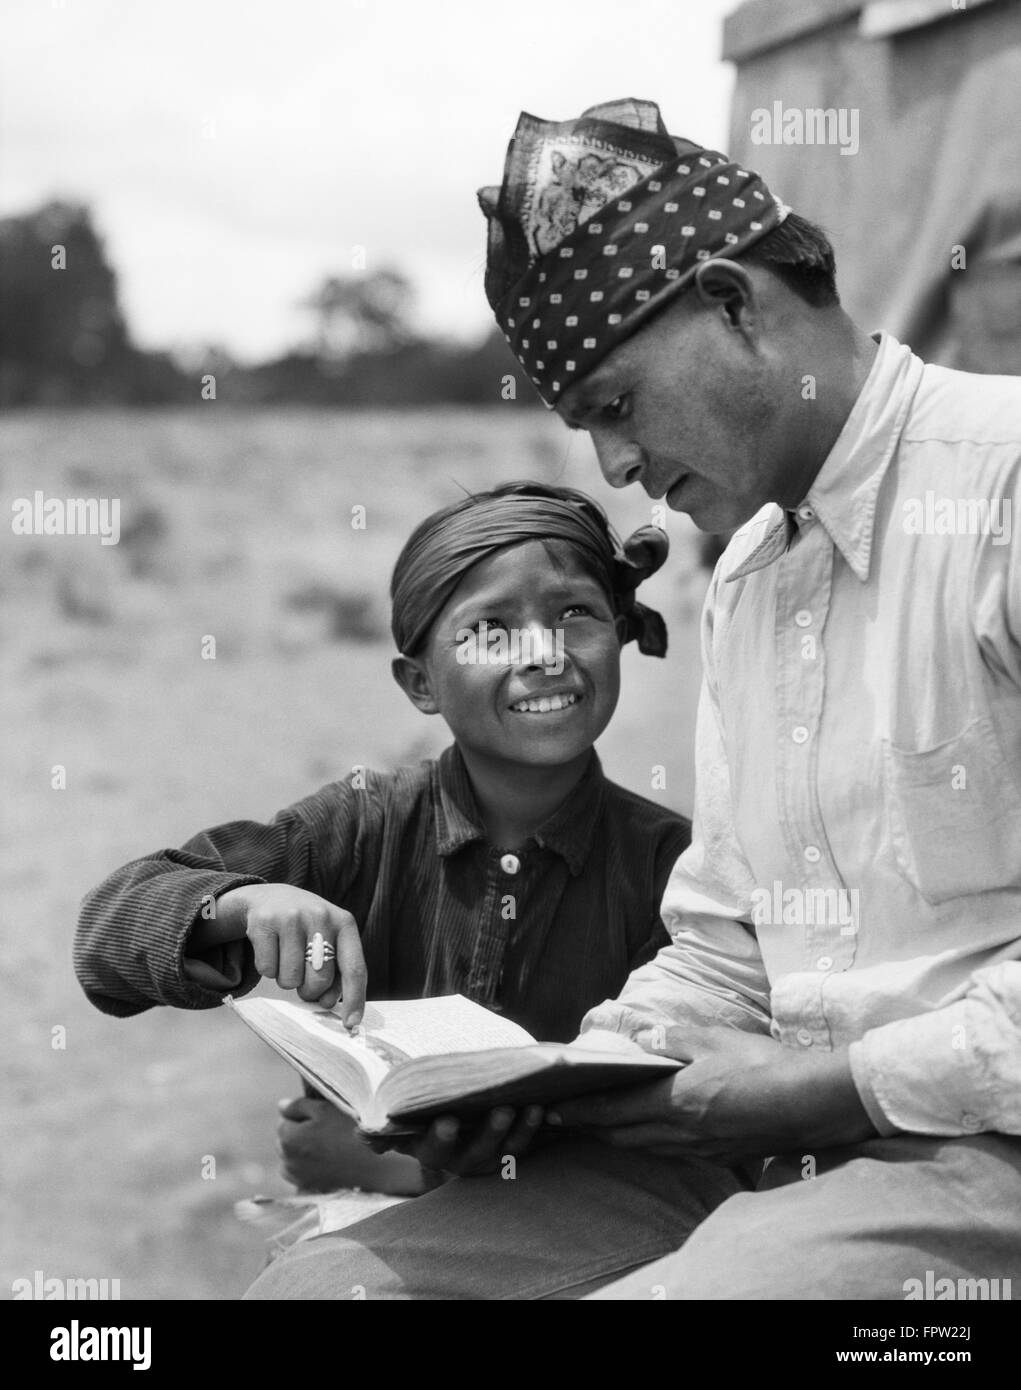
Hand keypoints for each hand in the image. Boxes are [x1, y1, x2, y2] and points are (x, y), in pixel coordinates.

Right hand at [215, 884, 365, 1021]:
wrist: (272, 899)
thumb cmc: (308, 930)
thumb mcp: (329, 941)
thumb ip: (337, 972)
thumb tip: (331, 1004)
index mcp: (344, 923)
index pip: (354, 968)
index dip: (354, 999)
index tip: (351, 1024)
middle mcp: (320, 916)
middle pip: (319, 980)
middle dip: (310, 992)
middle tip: (304, 983)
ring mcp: (291, 917)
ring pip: (290, 979)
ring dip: (287, 980)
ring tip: (287, 959)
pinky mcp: (264, 923)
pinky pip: (267, 970)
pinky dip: (268, 970)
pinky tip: (272, 950)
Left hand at [277, 1096, 425, 1195]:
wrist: (375, 1164)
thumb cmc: (351, 1129)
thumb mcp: (326, 1108)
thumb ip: (299, 1106)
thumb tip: (281, 1106)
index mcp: (289, 1138)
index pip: (284, 1121)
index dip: (302, 1115)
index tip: (321, 1116)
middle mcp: (288, 1161)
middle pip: (285, 1142)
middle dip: (298, 1134)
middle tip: (326, 1130)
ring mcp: (299, 1179)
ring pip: (291, 1161)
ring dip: (301, 1153)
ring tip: (327, 1146)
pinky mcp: (311, 1191)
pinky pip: (300, 1176)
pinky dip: (308, 1169)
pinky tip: (327, 1163)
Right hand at [366, 1105, 544, 1177]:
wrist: (455, 1100)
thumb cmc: (423, 1098)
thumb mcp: (403, 1106)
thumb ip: (385, 1118)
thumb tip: (364, 1134)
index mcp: (423, 1146)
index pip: (428, 1148)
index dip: (439, 1137)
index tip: (449, 1120)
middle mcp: (454, 1159)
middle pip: (468, 1155)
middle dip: (484, 1135)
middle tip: (500, 1111)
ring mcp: (481, 1158)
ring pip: (499, 1152)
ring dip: (513, 1132)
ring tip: (523, 1107)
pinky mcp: (505, 1153)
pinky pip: (520, 1147)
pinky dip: (530, 1129)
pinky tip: (539, 1108)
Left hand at [547, 1025, 876, 1159]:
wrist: (810, 1105)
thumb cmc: (763, 1066)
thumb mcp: (715, 1039)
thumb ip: (673, 1037)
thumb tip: (641, 1033)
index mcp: (674, 1102)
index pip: (612, 1110)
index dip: (580, 1111)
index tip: (553, 1109)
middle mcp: (680, 1133)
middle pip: (621, 1136)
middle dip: (591, 1128)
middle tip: (566, 1118)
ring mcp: (699, 1149)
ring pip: (644, 1148)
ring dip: (618, 1138)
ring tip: (600, 1125)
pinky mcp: (718, 1157)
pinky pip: (670, 1153)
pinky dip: (649, 1143)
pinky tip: (651, 1133)